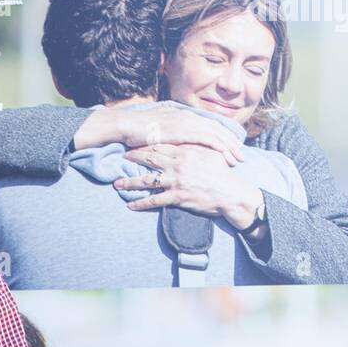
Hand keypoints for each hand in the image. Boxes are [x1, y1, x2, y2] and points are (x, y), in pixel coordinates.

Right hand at [75, 103, 244, 165]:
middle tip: (241, 156)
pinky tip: (225, 155)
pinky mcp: (183, 131)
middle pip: (216, 130)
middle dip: (231, 144)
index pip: (208, 126)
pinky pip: (205, 139)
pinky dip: (217, 147)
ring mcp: (186, 123)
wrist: (126, 125)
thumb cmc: (138, 130)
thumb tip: (175, 142)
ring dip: (228, 147)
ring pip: (215, 134)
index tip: (232, 148)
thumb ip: (169, 134)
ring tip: (238, 159)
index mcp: (184, 116)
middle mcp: (188, 117)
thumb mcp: (157, 130)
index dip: (222, 137)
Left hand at [114, 143, 261, 226]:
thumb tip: (189, 140)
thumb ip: (197, 146)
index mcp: (185, 152)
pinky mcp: (177, 198)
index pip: (161, 145)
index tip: (136, 142)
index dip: (147, 144)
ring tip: (117, 184)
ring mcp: (176, 181)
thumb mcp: (210, 153)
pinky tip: (130, 206)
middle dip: (134, 157)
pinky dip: (141, 203)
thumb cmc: (222, 173)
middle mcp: (177, 165)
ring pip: (148, 180)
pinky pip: (154, 200)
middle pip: (150, 159)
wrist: (230, 192)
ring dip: (130, 182)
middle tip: (122, 157)